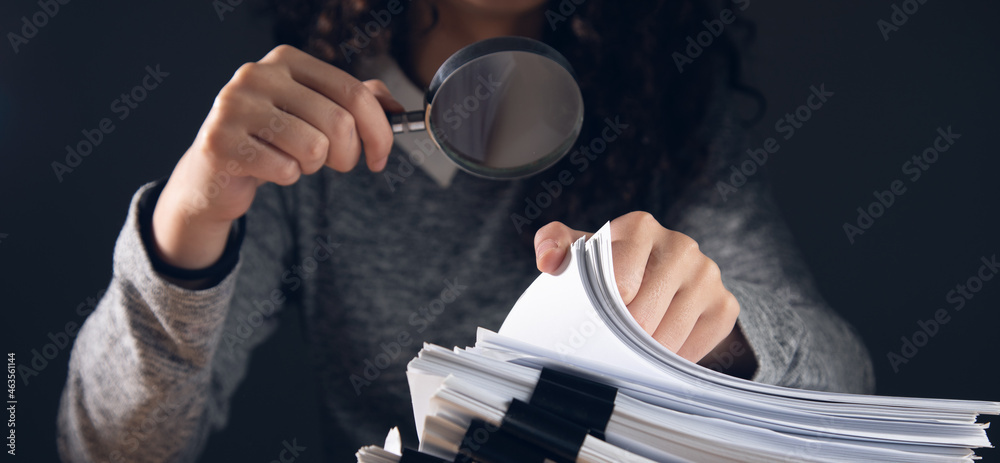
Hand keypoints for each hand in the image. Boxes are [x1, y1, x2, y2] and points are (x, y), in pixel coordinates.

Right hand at [153, 45, 403, 270]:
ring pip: (314, 147)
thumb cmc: (271, 139)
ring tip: (294, 160)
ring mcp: (235, 106)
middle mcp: (258, 75)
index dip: (379, 131)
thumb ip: (355, 102)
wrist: (214, 172)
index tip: (382, 156)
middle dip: (348, 155)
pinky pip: (285, 169)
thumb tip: (396, 109)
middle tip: (337, 164)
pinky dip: (287, 177)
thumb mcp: (314, 112)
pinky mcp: (221, 142)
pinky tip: (268, 167)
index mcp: (287, 60)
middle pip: (339, 121)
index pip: (355, 92)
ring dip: (313, 165)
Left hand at [534, 212, 740, 362]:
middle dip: (621, 335)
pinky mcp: (725, 305)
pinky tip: (658, 348)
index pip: (618, 281)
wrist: (658, 282)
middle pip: (642, 314)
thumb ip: (553, 244)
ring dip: (645, 351)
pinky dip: (672, 358)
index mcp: (640, 226)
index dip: (603, 308)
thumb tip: (549, 260)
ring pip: (668, 336)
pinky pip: (695, 348)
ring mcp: (707, 274)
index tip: (594, 318)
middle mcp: (680, 245)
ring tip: (632, 344)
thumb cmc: (612, 268)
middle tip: (610, 339)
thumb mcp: (581, 252)